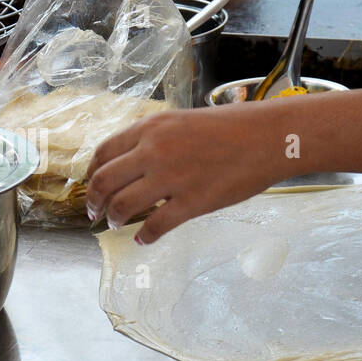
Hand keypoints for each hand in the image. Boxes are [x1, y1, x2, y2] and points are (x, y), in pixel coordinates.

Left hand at [86, 105, 287, 244]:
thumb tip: (133, 162)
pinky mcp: (192, 203)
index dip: (92, 173)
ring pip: (123, 206)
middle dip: (94, 201)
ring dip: (114, 219)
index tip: (93, 185)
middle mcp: (154, 151)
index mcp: (151, 128)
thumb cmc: (232, 127)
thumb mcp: (182, 121)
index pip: (103, 153)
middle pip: (104, 182)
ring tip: (117, 224)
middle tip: (95, 212)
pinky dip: (144, 236)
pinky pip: (155, 226)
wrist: (269, 137)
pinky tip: (143, 239)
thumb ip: (154, 139)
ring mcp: (172, 178)